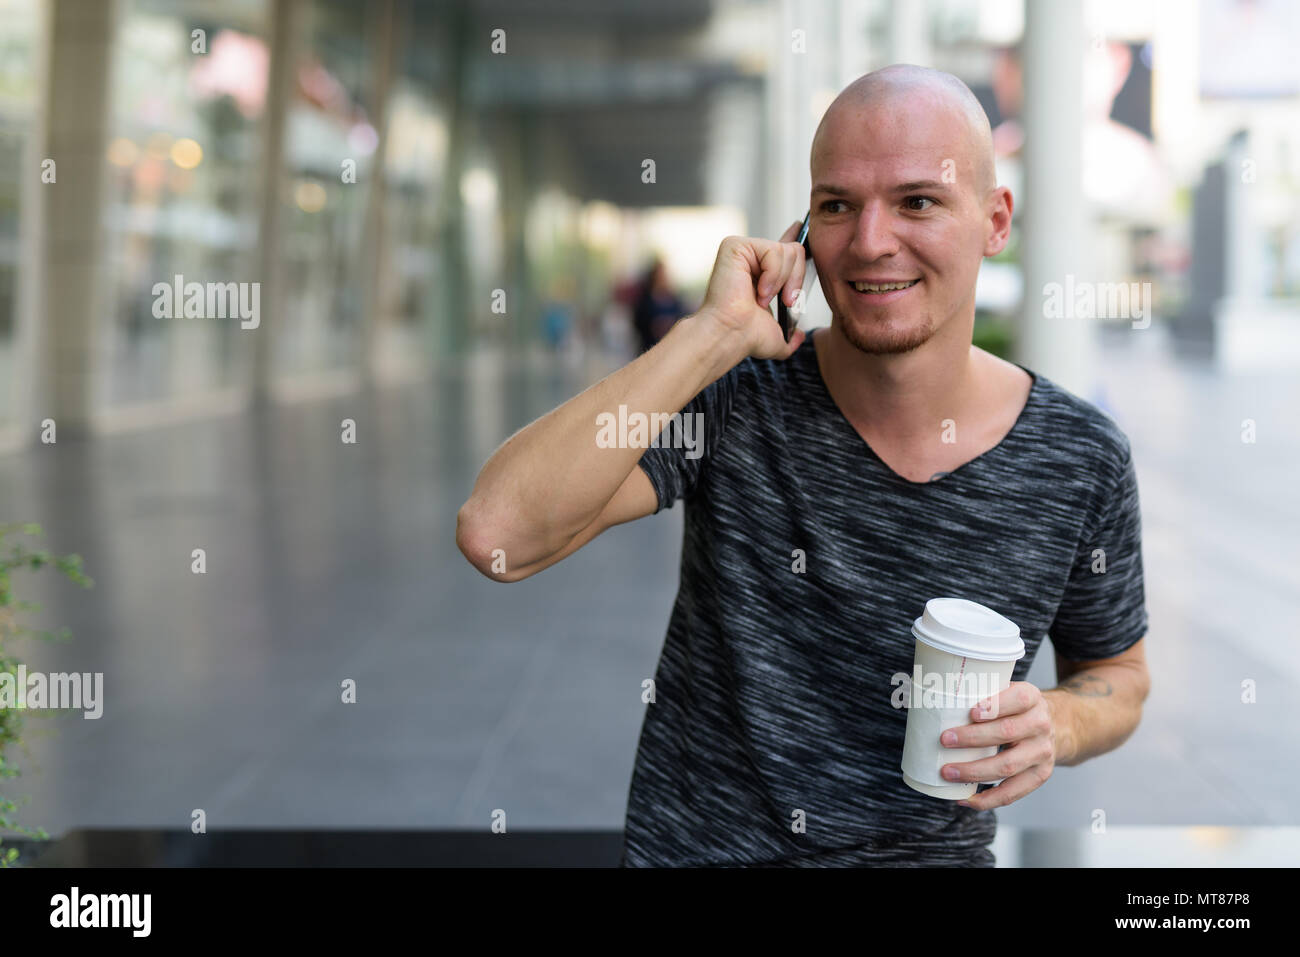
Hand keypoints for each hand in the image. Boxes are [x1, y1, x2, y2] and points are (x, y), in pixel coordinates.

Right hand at [697, 222, 808, 360]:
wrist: (731, 336)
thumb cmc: (746, 337)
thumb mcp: (779, 337)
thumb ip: (792, 336)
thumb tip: (799, 335)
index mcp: (761, 273)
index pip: (783, 247)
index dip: (795, 237)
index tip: (803, 227)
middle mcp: (751, 258)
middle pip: (795, 251)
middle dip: (797, 279)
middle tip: (786, 301)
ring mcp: (743, 250)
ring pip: (787, 251)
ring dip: (783, 281)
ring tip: (764, 299)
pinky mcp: (735, 246)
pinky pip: (773, 251)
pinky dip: (773, 275)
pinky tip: (758, 290)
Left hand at [939, 681, 1057, 809]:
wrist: (1054, 724)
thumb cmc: (1015, 707)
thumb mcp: (1006, 690)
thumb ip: (979, 691)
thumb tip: (928, 694)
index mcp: (1031, 697)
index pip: (1017, 699)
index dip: (994, 706)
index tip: (970, 712)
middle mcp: (1041, 724)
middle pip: (1007, 732)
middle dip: (972, 738)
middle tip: (944, 740)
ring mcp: (1042, 752)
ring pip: (1007, 765)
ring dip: (974, 771)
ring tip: (947, 772)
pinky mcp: (1039, 775)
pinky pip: (1013, 792)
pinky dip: (987, 799)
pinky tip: (965, 798)